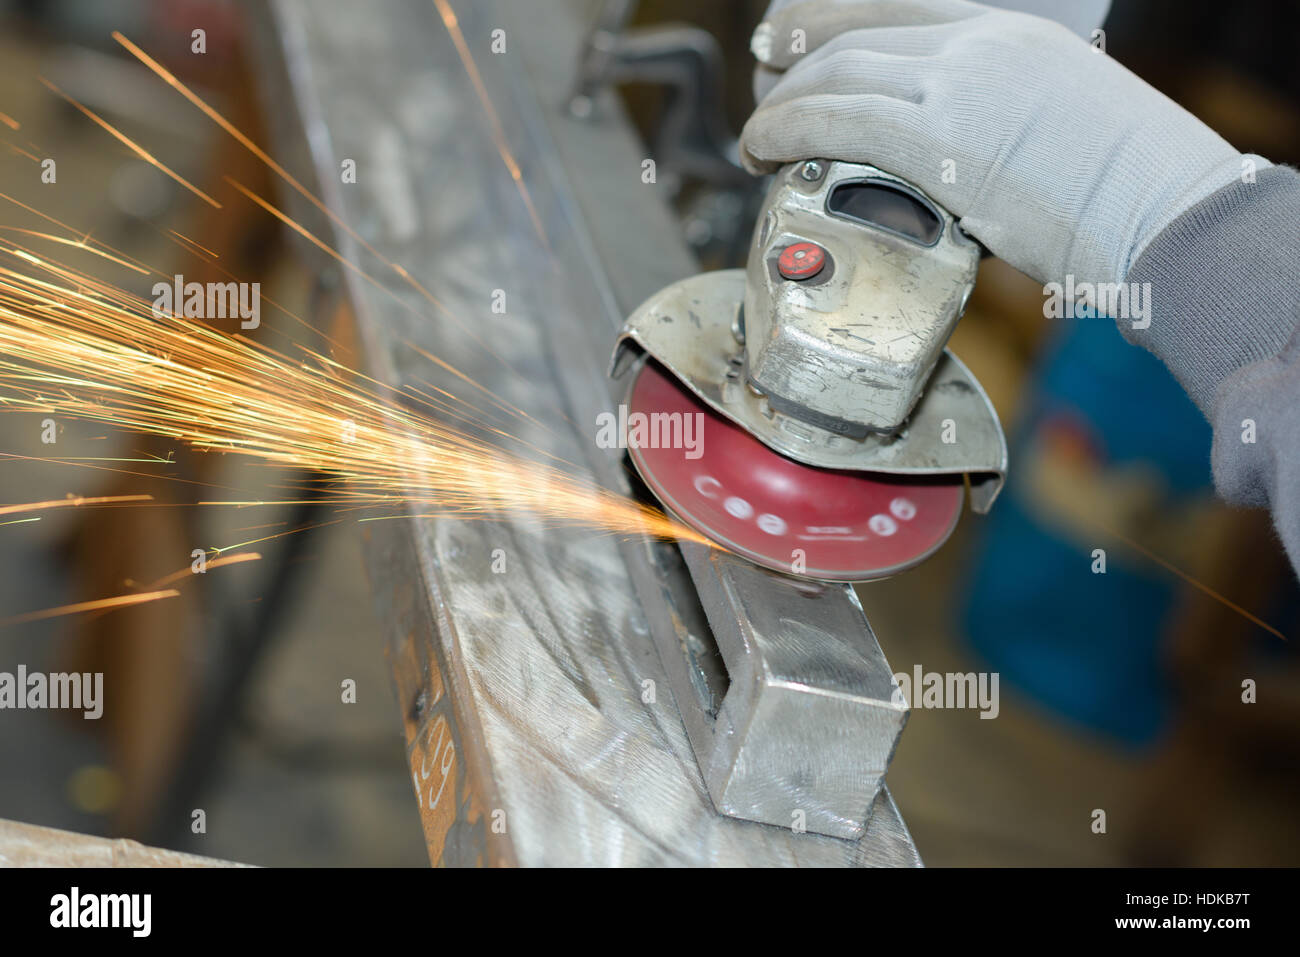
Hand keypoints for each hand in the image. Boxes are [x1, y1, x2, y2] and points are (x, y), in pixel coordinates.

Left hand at [741, 0, 1262, 287]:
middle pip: (851, 40)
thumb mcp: (1056, 115)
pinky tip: (764, 148)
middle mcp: (975, 46)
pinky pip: (837, 121)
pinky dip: (786, 131)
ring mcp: (958, 87)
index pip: (886, 11)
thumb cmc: (1125, 183)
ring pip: (836, 76)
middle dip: (791, 69)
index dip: (820, 25)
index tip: (784, 44)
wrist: (1164, 208)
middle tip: (762, 98)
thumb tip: (948, 148)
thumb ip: (993, 114)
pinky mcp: (941, 141)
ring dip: (780, 107)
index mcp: (1004, 31)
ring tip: (756, 138)